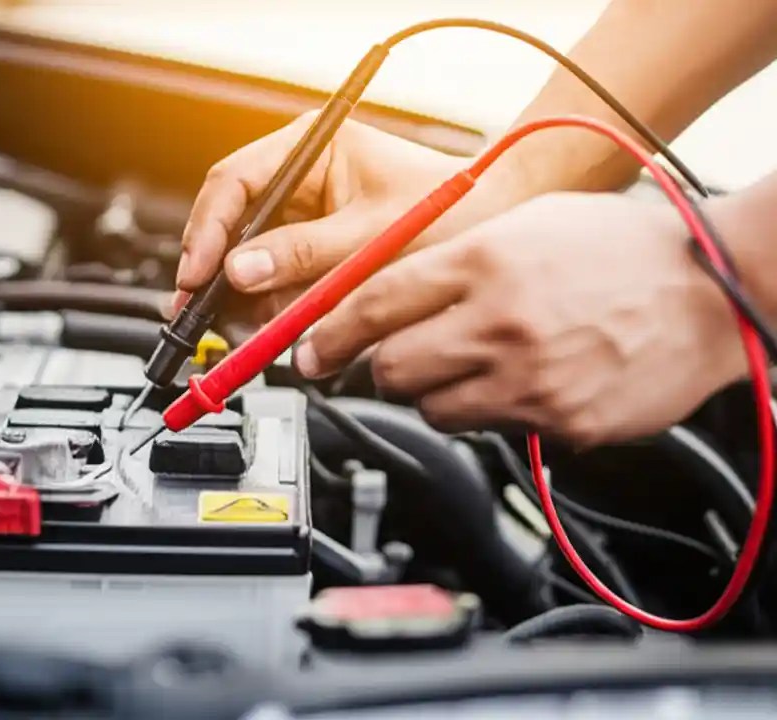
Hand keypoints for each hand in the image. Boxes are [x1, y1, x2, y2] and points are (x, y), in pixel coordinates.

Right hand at [172, 112, 515, 324]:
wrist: (495, 225)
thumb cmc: (448, 209)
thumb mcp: (371, 235)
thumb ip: (303, 254)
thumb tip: (240, 271)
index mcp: (308, 148)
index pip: (233, 182)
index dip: (208, 231)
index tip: (197, 276)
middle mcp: (298, 178)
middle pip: (232, 224)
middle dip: (218, 273)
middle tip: (200, 313)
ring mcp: (303, 216)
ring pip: (250, 260)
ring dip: (249, 297)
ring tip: (258, 326)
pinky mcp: (313, 252)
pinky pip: (277, 281)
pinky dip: (275, 306)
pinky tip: (281, 323)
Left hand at [292, 193, 747, 446]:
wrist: (714, 288)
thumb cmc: (620, 247)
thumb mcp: (524, 224)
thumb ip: (448, 258)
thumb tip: (378, 293)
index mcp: (485, 261)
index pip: (372, 304)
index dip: (325, 334)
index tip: (305, 351)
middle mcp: (500, 322)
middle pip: (390, 370)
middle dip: (382, 368)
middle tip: (399, 358)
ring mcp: (531, 379)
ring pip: (434, 410)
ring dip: (437, 394)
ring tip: (478, 364)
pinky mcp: (560, 421)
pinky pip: (494, 429)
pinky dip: (495, 411)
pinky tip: (528, 380)